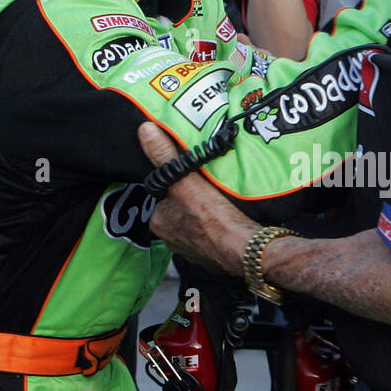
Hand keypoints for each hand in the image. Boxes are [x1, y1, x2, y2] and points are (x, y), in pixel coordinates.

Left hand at [138, 122, 255, 272]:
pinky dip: (217, 232)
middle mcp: (171, 240)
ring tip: (220, 204)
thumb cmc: (213, 217)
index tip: (191, 179)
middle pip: (179, 211)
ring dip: (204, 218)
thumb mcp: (185, 179)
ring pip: (195, 227)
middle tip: (208, 190)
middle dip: (191, 202)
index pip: (163, 197)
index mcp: (159, 222)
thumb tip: (146, 131)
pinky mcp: (210, 260)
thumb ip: (166, 156)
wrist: (244, 249)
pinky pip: (210, 241)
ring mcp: (191, 252)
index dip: (177, 186)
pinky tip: (228, 222)